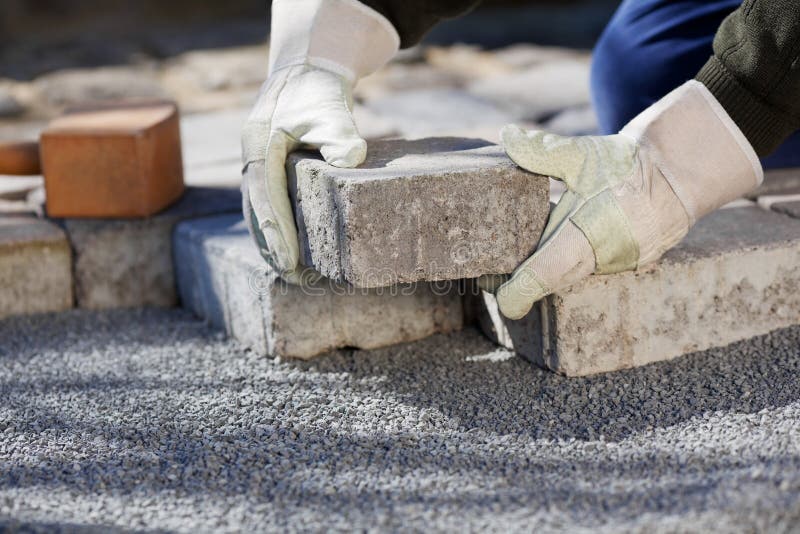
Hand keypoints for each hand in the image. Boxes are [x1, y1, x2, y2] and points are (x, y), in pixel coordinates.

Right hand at [242, 66, 365, 283]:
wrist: (306, 72)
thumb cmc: (318, 92)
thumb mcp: (330, 107)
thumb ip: (340, 132)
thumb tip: (352, 158)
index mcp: (259, 144)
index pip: (264, 195)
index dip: (275, 229)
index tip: (289, 259)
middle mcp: (252, 158)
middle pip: (255, 211)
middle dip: (272, 246)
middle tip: (293, 278)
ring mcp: (256, 165)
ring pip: (258, 212)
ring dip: (271, 244)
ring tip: (293, 275)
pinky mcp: (268, 171)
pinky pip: (267, 206)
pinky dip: (276, 230)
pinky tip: (290, 252)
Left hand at [491, 81, 762, 319]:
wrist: (680, 173)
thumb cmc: (626, 164)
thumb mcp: (583, 154)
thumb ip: (543, 151)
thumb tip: (508, 136)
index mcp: (594, 231)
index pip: (550, 270)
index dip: (523, 289)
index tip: (503, 302)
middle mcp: (609, 256)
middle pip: (556, 280)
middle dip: (525, 285)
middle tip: (496, 286)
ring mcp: (622, 264)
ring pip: (573, 276)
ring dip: (547, 272)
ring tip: (516, 269)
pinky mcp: (629, 265)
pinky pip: (591, 270)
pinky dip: (570, 265)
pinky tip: (551, 254)